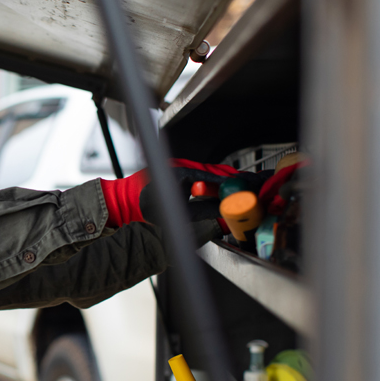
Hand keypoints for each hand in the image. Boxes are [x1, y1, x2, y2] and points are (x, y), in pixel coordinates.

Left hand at [99, 160, 266, 226]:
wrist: (124, 201)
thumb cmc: (144, 207)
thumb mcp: (178, 213)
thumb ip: (203, 212)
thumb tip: (225, 214)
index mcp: (183, 172)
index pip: (216, 176)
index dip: (235, 182)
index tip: (249, 187)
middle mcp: (184, 166)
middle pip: (217, 172)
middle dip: (236, 180)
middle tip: (255, 187)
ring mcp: (182, 168)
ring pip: (211, 173)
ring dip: (228, 181)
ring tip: (246, 188)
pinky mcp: (180, 174)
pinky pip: (203, 176)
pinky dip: (217, 182)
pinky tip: (226, 189)